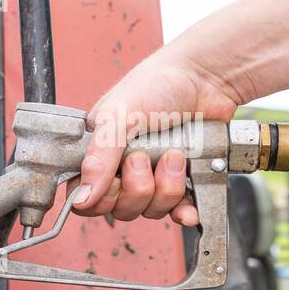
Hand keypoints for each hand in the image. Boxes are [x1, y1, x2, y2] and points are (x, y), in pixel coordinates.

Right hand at [74, 55, 242, 226]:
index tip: (115, 178)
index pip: (86, 198)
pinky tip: (188, 205)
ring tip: (174, 155)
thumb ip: (97, 159)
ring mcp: (153, 177)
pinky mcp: (182, 181)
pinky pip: (178, 212)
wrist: (207, 77)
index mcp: (98, 154)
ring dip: (165, 187)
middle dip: (137, 187)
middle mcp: (123, 169)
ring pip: (150, 209)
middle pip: (120, 208)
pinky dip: (184, 211)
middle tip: (144, 157)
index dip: (100, 198)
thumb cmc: (157, 84)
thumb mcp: (117, 117)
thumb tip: (81, 198)